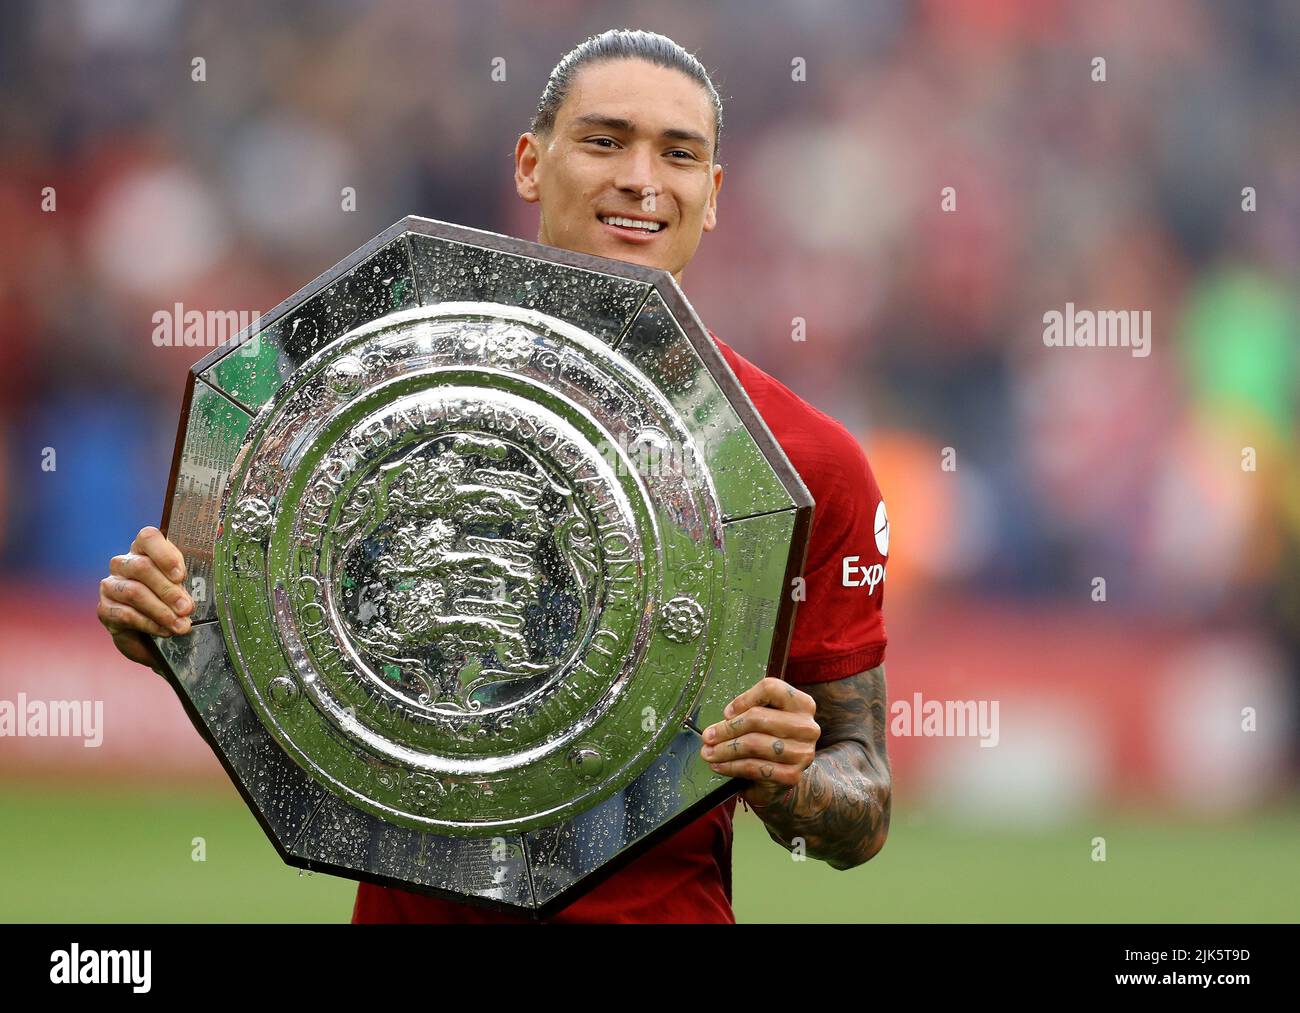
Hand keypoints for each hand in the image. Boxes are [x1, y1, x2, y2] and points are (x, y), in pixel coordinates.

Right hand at [96, 525, 191, 672]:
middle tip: (187, 608)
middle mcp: (124, 563)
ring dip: (161, 611)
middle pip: (141, 567)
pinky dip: (150, 624)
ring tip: (181, 625)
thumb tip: (190, 599)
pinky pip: (126, 614)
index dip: (164, 555)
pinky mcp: (105, 609)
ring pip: (134, 592)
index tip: (180, 575)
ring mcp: (111, 585)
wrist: (149, 633)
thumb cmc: (170, 600)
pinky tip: (165, 630)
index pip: (148, 537)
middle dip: (168, 590)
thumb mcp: (182, 587)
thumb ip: (185, 585)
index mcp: (145, 549)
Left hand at [699, 676, 819, 807]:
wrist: (785, 775)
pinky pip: (754, 767)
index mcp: (802, 704)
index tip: (727, 713)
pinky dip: (731, 766)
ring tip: (708, 752)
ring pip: (753, 744)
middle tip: (708, 736)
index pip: (771, 689)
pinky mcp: (792, 775)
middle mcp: (807, 727)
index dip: (745, 698)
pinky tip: (720, 765)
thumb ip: (748, 711)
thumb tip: (721, 723)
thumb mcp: (765, 718)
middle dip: (727, 728)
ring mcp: (802, 752)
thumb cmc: (770, 740)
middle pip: (758, 718)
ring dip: (725, 749)